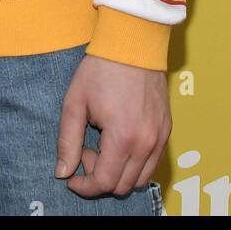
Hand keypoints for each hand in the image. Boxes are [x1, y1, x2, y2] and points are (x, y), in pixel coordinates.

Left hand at [55, 53, 170, 196]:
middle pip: (123, 186)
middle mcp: (146, 143)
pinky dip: (135, 164)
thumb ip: (68, 141)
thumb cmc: (100, 70)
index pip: (104, 182)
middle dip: (99, 177)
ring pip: (140, 179)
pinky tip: (119, 141)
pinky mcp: (167, 130)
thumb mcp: (75, 103)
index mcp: (122, 137)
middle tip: (86, 150)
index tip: (71, 177)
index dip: (84, 186)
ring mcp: (160, 137)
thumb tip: (63, 173)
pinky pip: (152, 163)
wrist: (132, 43)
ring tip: (103, 145)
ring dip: (118, 173)